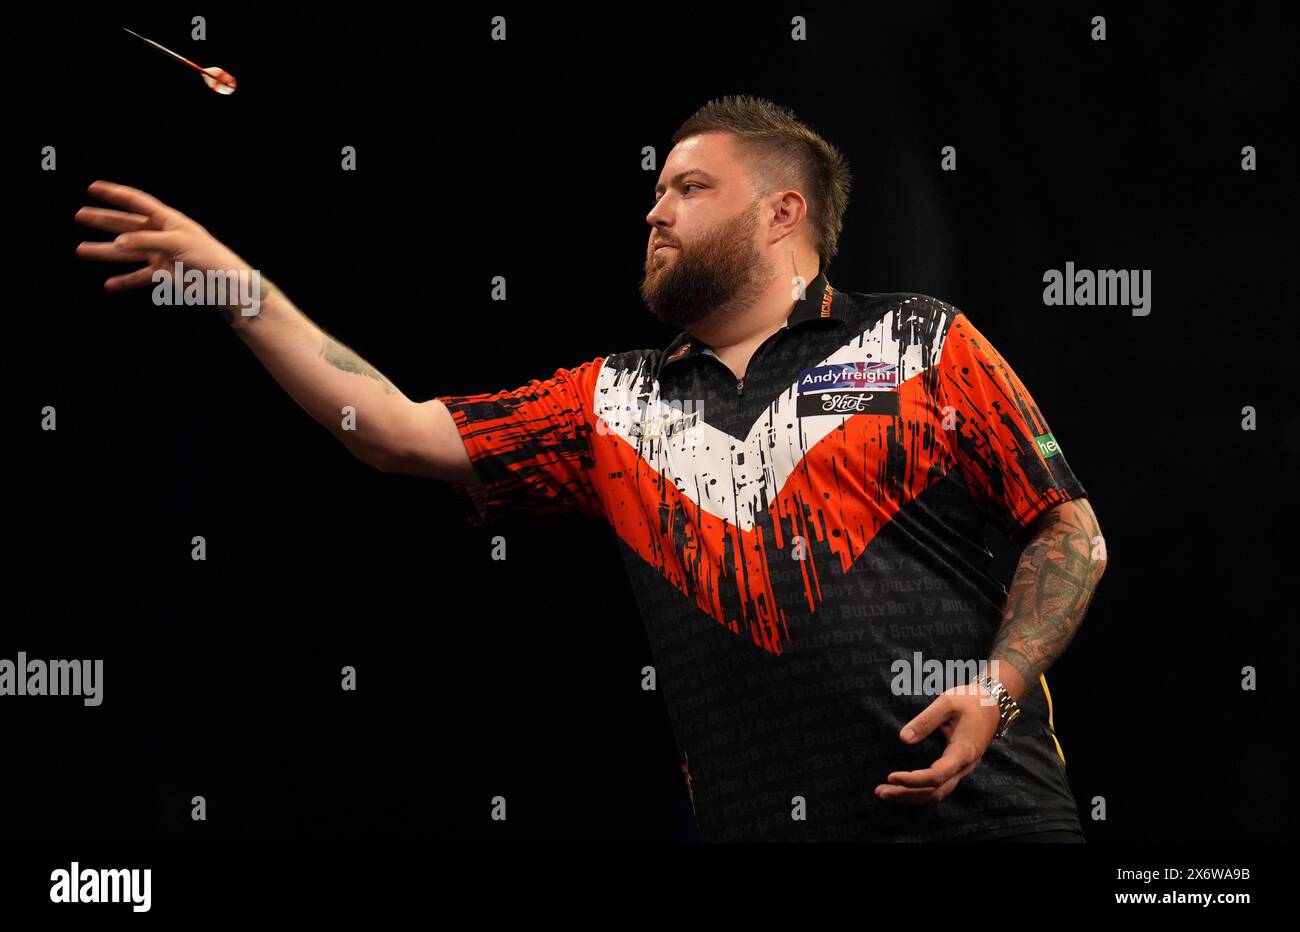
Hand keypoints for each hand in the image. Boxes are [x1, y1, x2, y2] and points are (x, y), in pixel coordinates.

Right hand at [74, 180, 258, 312]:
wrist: (226, 284)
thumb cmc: (208, 258)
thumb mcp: (177, 244)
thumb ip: (146, 242)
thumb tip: (117, 243)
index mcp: (168, 220)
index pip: (137, 202)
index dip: (115, 194)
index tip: (93, 187)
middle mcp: (162, 234)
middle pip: (126, 224)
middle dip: (103, 220)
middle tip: (79, 216)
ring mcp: (161, 254)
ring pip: (127, 251)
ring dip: (105, 251)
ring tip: (81, 249)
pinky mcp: (164, 273)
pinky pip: (140, 276)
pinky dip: (125, 280)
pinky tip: (109, 284)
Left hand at [874, 683, 1001, 803]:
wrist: (993, 704)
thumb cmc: (970, 701)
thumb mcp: (947, 703)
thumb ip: (925, 721)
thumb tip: (903, 738)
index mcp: (963, 752)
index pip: (936, 775)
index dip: (913, 780)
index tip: (891, 776)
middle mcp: (964, 767)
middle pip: (935, 791)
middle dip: (907, 794)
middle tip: (880, 792)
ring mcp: (963, 769)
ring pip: (938, 793)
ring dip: (912, 796)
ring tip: (886, 793)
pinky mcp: (958, 768)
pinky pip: (940, 786)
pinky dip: (921, 791)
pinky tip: (904, 788)